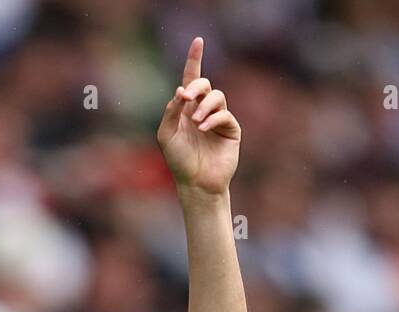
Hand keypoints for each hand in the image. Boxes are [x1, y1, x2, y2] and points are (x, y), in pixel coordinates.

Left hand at [157, 36, 240, 195]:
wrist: (196, 183)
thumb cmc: (179, 161)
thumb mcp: (166, 134)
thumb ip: (171, 111)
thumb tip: (181, 91)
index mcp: (186, 108)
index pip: (191, 78)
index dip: (195, 59)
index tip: (198, 40)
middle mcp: (203, 110)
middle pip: (204, 84)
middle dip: (196, 86)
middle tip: (186, 98)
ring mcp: (218, 119)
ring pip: (217, 96)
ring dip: (204, 106)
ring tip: (196, 123)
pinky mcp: (231, 130)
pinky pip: (225, 114)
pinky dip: (213, 119)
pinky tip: (203, 129)